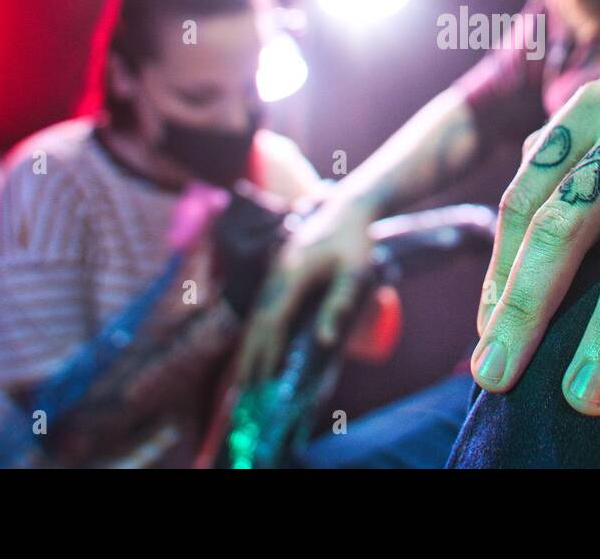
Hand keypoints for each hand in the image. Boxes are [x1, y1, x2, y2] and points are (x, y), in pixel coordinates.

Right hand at [234, 195, 377, 384]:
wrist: (349, 207)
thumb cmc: (356, 240)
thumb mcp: (355, 272)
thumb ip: (338, 304)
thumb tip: (325, 342)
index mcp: (293, 275)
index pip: (274, 321)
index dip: (266, 352)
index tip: (262, 380)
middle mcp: (278, 274)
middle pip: (259, 320)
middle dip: (250, 356)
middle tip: (244, 390)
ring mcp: (277, 271)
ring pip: (257, 313)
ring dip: (250, 345)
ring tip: (244, 376)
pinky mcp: (280, 271)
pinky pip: (263, 305)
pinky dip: (257, 329)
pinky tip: (257, 344)